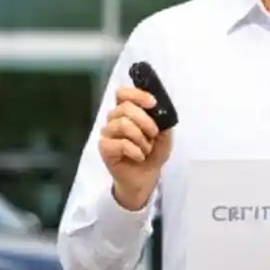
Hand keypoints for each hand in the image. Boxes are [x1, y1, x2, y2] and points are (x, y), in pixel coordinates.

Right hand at [98, 86, 173, 209]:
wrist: (146, 176)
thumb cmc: (153, 153)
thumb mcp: (165, 135)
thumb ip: (162, 120)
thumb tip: (159, 109)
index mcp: (127, 111)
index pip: (122, 93)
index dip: (136, 95)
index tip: (152, 103)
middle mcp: (114, 118)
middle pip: (125, 107)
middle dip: (145, 121)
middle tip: (154, 134)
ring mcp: (107, 133)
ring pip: (123, 124)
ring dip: (141, 139)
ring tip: (146, 149)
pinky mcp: (105, 148)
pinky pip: (121, 143)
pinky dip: (135, 151)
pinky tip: (139, 157)